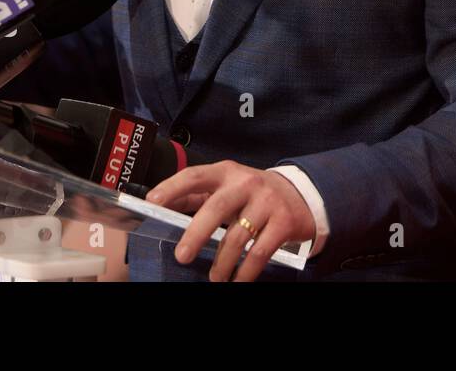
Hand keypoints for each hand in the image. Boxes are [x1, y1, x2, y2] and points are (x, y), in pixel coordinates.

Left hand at [146, 161, 315, 281]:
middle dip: (196, 234)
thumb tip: (162, 207)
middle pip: (216, 208)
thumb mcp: (228, 187)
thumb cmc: (254, 194)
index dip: (172, 187)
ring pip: (238, 237)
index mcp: (226, 172)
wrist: (303, 195)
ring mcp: (267, 202)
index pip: (194, 175)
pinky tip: (236, 281)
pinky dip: (245, 273)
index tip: (152, 201)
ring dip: (222, 263)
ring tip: (215, 278)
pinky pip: (259, 253)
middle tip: (182, 256)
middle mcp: (246, 183)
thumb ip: (197, 195)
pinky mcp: (284, 222)